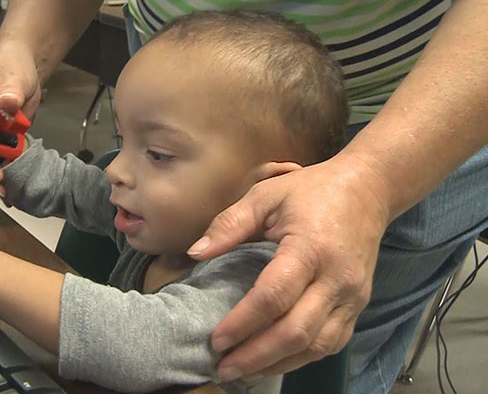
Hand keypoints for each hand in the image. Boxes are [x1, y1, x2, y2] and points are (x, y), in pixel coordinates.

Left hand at [187, 156, 389, 380]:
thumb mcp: (265, 195)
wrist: (366, 191)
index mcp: (310, 248)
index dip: (243, 322)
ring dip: (278, 363)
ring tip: (243, 372)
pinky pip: (332, 342)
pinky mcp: (359, 305)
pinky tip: (274, 362)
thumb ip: (229, 225)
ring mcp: (352, 296)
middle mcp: (336, 278)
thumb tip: (194, 253)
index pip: (274, 296)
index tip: (216, 340)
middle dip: (257, 355)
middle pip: (296, 330)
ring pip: (317, 345)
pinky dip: (301, 358)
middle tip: (223, 367)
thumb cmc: (310, 192)